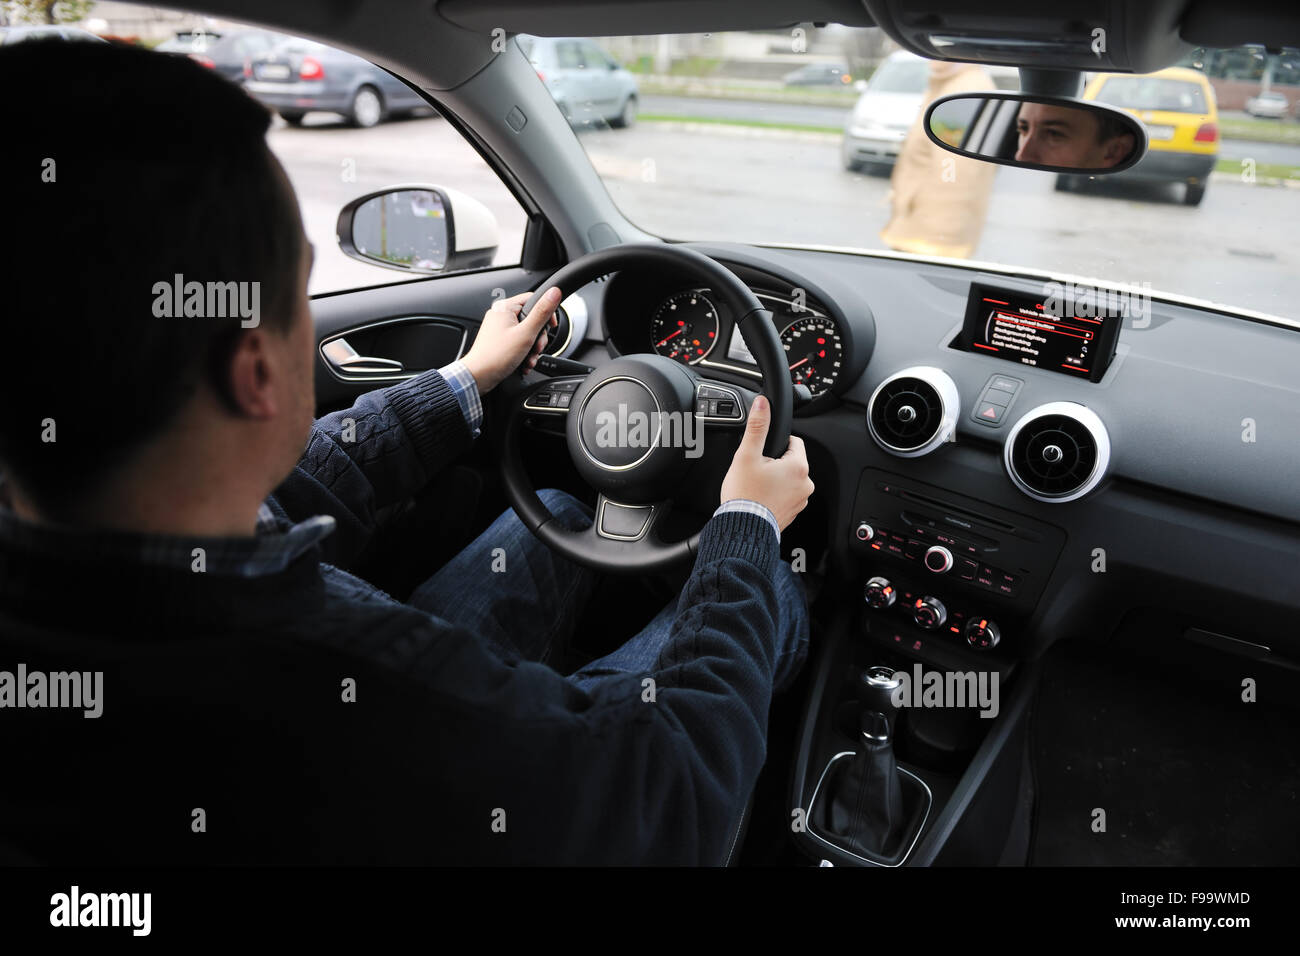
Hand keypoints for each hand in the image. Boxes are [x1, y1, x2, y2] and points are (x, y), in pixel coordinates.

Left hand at [460, 288, 560, 392]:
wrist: (479, 376)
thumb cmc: (496, 356)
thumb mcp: (526, 333)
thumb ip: (542, 312)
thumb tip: (554, 292)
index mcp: (505, 307)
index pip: (533, 299)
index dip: (546, 313)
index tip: (551, 326)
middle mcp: (501, 315)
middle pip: (532, 319)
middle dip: (538, 338)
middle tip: (536, 348)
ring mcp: (499, 328)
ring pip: (526, 333)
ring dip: (532, 349)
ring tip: (529, 359)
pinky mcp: (500, 340)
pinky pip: (518, 342)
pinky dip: (524, 353)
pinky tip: (524, 363)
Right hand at [720, 395, 813, 531]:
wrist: (743, 528)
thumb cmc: (745, 495)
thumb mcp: (747, 455)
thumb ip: (757, 427)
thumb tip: (763, 404)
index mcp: (798, 466)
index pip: (794, 442)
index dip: (776, 444)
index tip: (762, 453)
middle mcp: (805, 483)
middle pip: (791, 461)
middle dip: (774, 463)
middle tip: (756, 471)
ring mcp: (800, 500)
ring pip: (788, 479)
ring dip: (775, 480)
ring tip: (756, 486)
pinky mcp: (792, 512)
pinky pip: (785, 496)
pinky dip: (774, 495)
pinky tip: (760, 498)